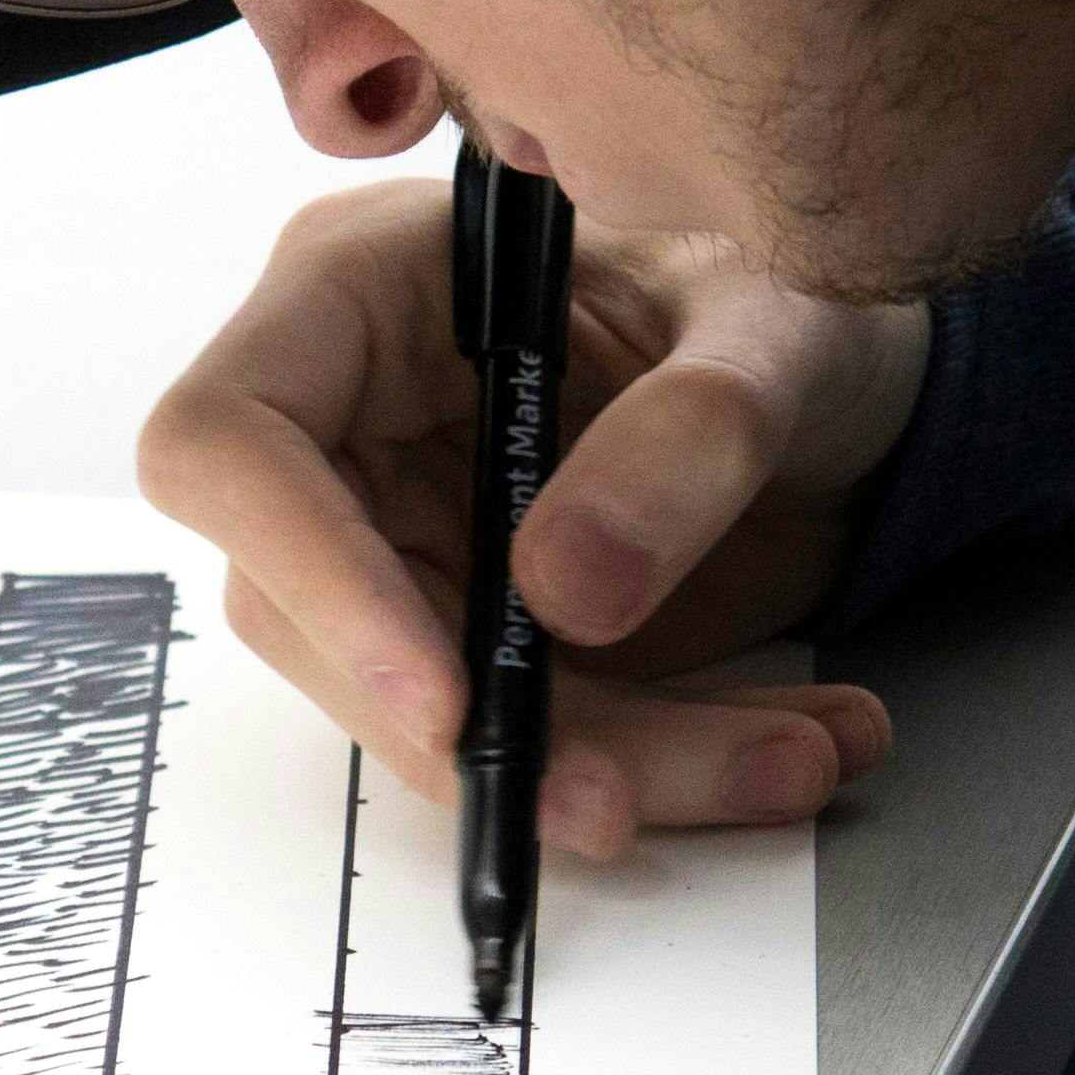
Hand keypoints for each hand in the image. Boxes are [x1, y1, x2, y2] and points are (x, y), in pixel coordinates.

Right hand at [140, 184, 932, 856]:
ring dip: (600, 768)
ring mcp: (409, 534)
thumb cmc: (776, 279)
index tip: (445, 695)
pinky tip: (785, 746)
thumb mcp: (778, 324)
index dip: (312, 576)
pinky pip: (523, 737)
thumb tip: (563, 589)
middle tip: (617, 794)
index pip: (230, 439)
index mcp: (366, 288)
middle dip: (476, 727)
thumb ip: (694, 432)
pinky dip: (655, 766)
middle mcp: (356, 419)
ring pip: (428, 709)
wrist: (844, 367)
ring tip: (781, 759)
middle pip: (313, 619)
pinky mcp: (479, 630)